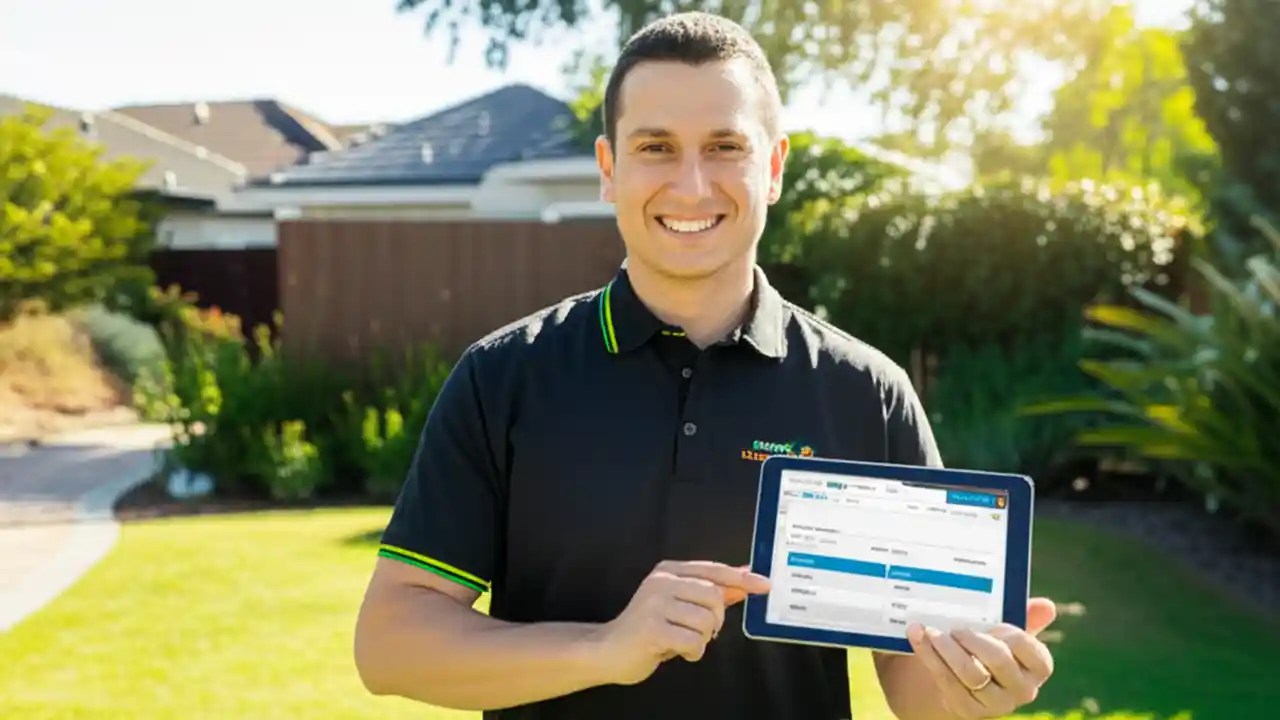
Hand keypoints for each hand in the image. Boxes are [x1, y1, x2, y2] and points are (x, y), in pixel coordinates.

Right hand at [593, 560, 770, 685]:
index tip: (765, 584)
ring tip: (684, 641)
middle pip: (714, 596)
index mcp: (668, 571)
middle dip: (715, 621)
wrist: (607, 650)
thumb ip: (710, 594)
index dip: (741, 577)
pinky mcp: (651, 628)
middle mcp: (660, 581)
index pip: (713, 570)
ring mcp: (654, 604)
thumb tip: (743, 584)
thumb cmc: (647, 629)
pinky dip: (693, 652)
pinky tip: (678, 651)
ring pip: (706, 621)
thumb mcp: (679, 606)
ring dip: (702, 640)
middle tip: (701, 632)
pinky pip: (693, 641)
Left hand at [906, 598, 1056, 718]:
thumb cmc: (989, 646)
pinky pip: (947, 682)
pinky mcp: (968, 710)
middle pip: (997, 660)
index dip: (1005, 632)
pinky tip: (918, 640)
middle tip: (952, 626)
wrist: (964, 677)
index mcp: (1039, 666)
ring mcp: (996, 704)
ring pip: (970, 673)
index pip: (1025, 645)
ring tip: (928, 630)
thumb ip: (1025, 617)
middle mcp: (1023, 689)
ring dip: (945, 648)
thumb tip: (1046, 606)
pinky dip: (930, 658)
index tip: (989, 623)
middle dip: (971, 639)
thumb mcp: (1006, 632)